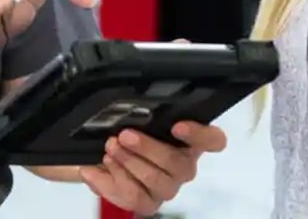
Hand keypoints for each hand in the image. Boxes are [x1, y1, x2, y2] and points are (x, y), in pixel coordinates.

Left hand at [78, 122, 227, 214]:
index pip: (213, 140)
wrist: (99, 154)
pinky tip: (94, 169)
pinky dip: (109, 182)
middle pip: (177, 163)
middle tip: (124, 135)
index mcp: (188, 141)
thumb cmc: (124, 132)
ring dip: (128, 163)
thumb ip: (138, 109)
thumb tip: (127, 102)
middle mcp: (183, 167)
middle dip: (147, 148)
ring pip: (154, 180)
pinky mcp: (148, 204)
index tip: (177, 126)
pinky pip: (132, 197)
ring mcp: (167, 188)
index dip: (200, 135)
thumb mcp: (131, 115)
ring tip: (109, 149)